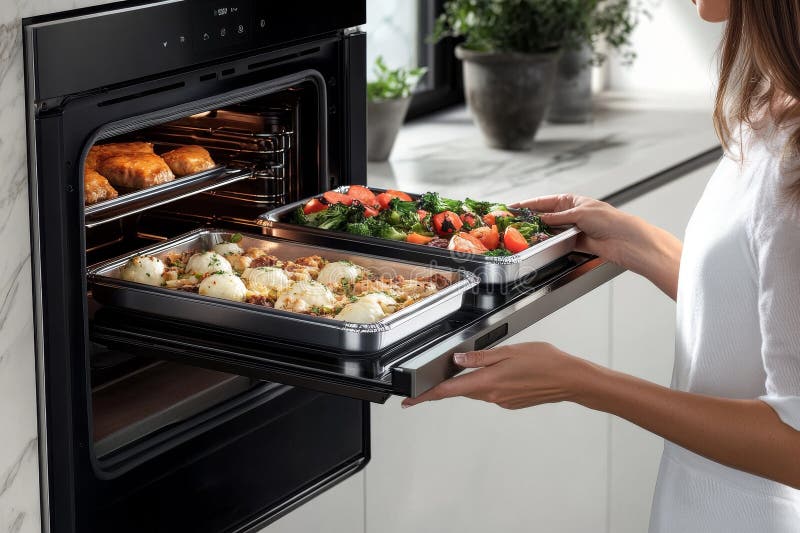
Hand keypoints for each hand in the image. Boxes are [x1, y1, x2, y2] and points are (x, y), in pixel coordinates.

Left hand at [401, 342, 594, 409]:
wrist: (571, 380)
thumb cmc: (546, 362)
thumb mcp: (509, 351)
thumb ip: (480, 357)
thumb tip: (457, 359)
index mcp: (488, 383)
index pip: (448, 391)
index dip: (425, 396)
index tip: (409, 401)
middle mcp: (493, 396)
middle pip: (461, 390)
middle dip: (448, 384)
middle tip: (435, 379)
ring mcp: (503, 401)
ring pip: (477, 390)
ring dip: (471, 380)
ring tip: (478, 366)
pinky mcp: (511, 402)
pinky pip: (492, 391)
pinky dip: (489, 382)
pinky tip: (502, 371)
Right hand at [512, 194, 682, 298]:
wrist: (626, 241)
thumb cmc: (610, 221)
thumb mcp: (580, 213)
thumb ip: (558, 217)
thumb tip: (542, 219)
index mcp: (574, 201)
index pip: (546, 201)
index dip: (530, 204)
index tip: (514, 207)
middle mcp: (572, 214)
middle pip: (545, 216)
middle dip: (531, 219)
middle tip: (514, 222)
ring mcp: (573, 229)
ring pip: (550, 230)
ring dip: (539, 232)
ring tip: (524, 233)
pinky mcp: (575, 243)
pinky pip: (557, 242)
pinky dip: (549, 242)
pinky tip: (539, 242)